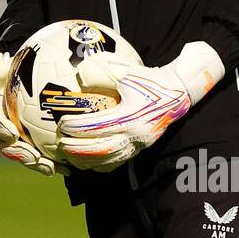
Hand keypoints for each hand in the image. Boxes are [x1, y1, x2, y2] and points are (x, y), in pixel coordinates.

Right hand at [0, 51, 68, 176]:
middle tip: (35, 158)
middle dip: (22, 155)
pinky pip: (45, 155)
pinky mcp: (36, 145)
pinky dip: (56, 162)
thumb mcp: (2, 66)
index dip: (1, 130)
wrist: (27, 80)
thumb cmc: (14, 72)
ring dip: (39, 164)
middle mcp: (6, 131)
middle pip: (11, 147)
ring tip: (53, 168)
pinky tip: (70, 166)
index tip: (11, 133)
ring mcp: (21, 140)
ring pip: (28, 156)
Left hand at [58, 41, 223, 172]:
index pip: (97, 126)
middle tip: (61, 143)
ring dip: (87, 160)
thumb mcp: (127, 72)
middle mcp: (134, 134)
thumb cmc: (150, 80)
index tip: (62, 123)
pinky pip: (119, 161)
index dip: (77, 127)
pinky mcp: (142, 147)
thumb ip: (103, 72)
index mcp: (129, 116)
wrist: (178, 93)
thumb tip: (80, 74)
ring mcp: (139, 143)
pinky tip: (88, 164)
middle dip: (78, 148)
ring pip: (110, 159)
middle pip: (101, 148)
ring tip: (69, 156)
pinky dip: (102, 165)